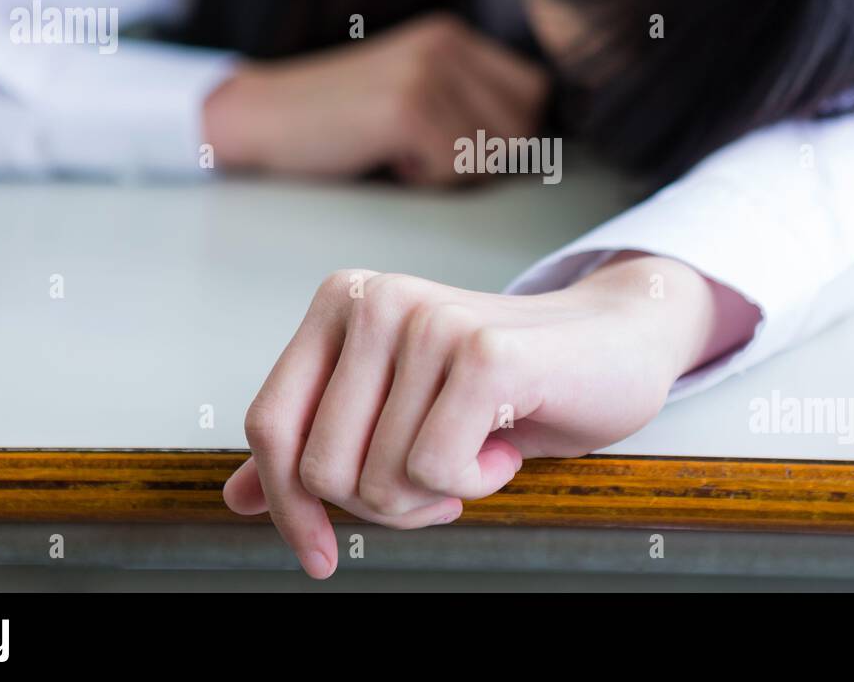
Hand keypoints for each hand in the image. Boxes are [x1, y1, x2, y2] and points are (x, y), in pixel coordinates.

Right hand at [202, 12, 548, 183]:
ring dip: (449, 171)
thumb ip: (469, 101)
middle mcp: (447, 43)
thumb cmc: (339, 122)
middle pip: (522, 127)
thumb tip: (534, 142)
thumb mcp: (414, 92)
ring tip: (400, 151)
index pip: (534, 93)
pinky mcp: (407, 106)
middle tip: (423, 152)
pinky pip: (455, 167)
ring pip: (490, 152)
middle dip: (481, 157)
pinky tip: (387, 158)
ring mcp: (428, 71)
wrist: (261, 118)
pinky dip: (425, 179)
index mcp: (454, 36)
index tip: (454, 144)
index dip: (506, 134)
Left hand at [223, 254, 759, 577]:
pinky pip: (436, 472)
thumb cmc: (507, 385)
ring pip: (379, 479)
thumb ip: (320, 442)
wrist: (615, 344)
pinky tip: (507, 443)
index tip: (320, 554)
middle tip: (441, 480)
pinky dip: (477, 484)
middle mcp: (375, 299)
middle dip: (384, 505)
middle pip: (322, 468)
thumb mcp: (401, 411)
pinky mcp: (482, 353)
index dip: (288, 505)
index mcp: (342, 304)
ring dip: (437, 495)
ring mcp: (427, 320)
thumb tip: (239, 497)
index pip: (270, 426)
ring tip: (480, 451)